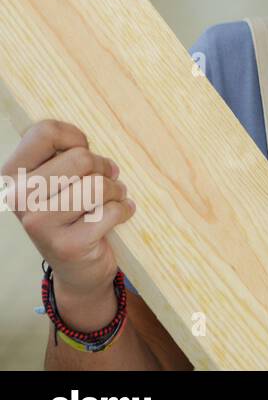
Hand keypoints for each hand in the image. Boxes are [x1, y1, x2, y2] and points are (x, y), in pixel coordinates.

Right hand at [2, 119, 135, 299]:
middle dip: (103, 168)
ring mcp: (39, 224)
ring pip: (98, 185)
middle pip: (81, 158)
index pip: (44, 131)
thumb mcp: (59, 177)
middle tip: (105, 181)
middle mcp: (18, 198)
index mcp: (12, 175)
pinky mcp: (67, 244)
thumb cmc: (72, 211)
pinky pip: (112, 211)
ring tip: (113, 199)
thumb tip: (83, 143)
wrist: (78, 268)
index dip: (75, 138)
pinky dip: (124, 210)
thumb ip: (64, 152)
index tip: (82, 153)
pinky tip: (118, 216)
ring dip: (116, 190)